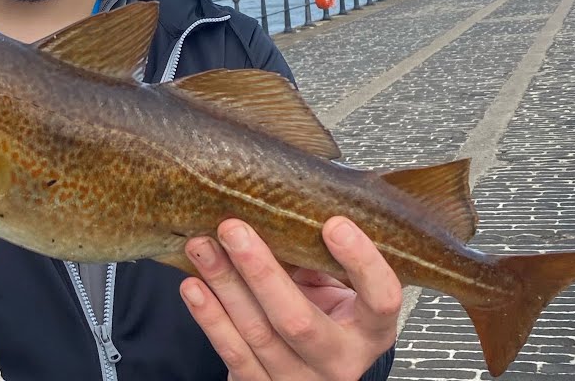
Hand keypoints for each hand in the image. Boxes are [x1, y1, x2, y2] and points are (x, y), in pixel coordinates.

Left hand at [181, 217, 399, 380]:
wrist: (313, 367)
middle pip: (299, 321)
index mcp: (372, 330)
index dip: (362, 262)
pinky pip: (232, 354)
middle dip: (261, 271)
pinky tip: (193, 286)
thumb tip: (275, 212)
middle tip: (233, 229)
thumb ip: (316, 259)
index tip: (334, 223)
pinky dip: (210, 318)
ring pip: (257, 334)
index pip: (381, 299)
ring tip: (201, 246)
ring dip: (224, 284)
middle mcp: (340, 361)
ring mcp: (300, 380)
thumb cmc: (326, 310)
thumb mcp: (336, 286)